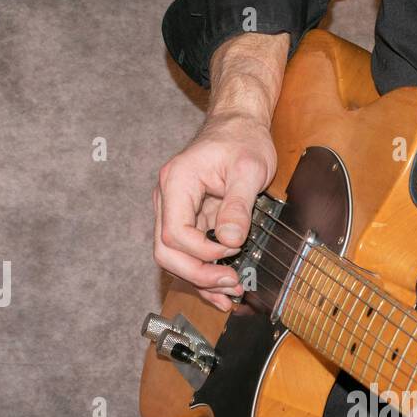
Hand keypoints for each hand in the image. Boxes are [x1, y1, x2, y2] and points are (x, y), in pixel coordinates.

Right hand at [153, 33, 286, 309]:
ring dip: (200, 280)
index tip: (234, 248)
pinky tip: (222, 288)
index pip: (175, 233)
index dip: (204, 251)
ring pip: (174, 257)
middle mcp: (167, 199)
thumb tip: (230, 240)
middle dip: (198, 275)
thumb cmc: (242, 140)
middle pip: (166, 251)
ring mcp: (174, 210)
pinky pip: (188, 253)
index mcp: (177, 183)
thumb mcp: (249, 169)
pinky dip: (204, 272)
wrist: (238, 124)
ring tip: (231, 292)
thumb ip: (238, 205)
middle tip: (230, 286)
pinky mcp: (188, 220)